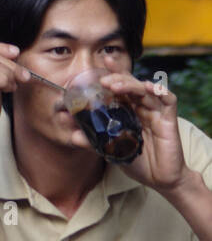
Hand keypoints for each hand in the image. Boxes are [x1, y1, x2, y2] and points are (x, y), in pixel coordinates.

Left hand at [73, 73, 186, 189]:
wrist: (159, 180)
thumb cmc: (135, 161)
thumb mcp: (109, 149)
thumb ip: (91, 140)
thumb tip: (71, 133)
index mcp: (127, 110)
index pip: (120, 86)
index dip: (113, 73)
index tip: (101, 61)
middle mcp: (141, 107)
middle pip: (131, 84)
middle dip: (117, 78)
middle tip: (103, 80)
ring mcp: (155, 112)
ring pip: (145, 89)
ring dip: (130, 84)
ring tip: (114, 86)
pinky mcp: (169, 120)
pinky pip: (168, 100)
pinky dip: (159, 91)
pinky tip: (148, 88)